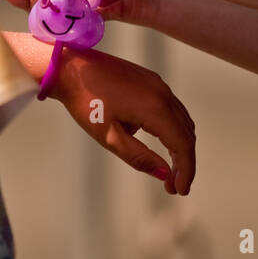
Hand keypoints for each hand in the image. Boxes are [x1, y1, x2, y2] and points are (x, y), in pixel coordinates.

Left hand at [51, 46, 195, 194]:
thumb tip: (164, 173)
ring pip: (182, 120)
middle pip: (186, 133)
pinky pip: (172, 108)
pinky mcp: (151, 80)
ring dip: (180, 146)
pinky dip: (173, 129)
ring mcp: (158, 84)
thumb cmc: (86, 102)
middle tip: (174, 186)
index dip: (186, 170)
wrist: (71, 68)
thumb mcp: (109, 137)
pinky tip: (162, 143)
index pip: (183, 144)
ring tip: (170, 170)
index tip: (180, 190)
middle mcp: (163, 93)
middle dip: (184, 162)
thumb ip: (139, 157)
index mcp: (155, 108)